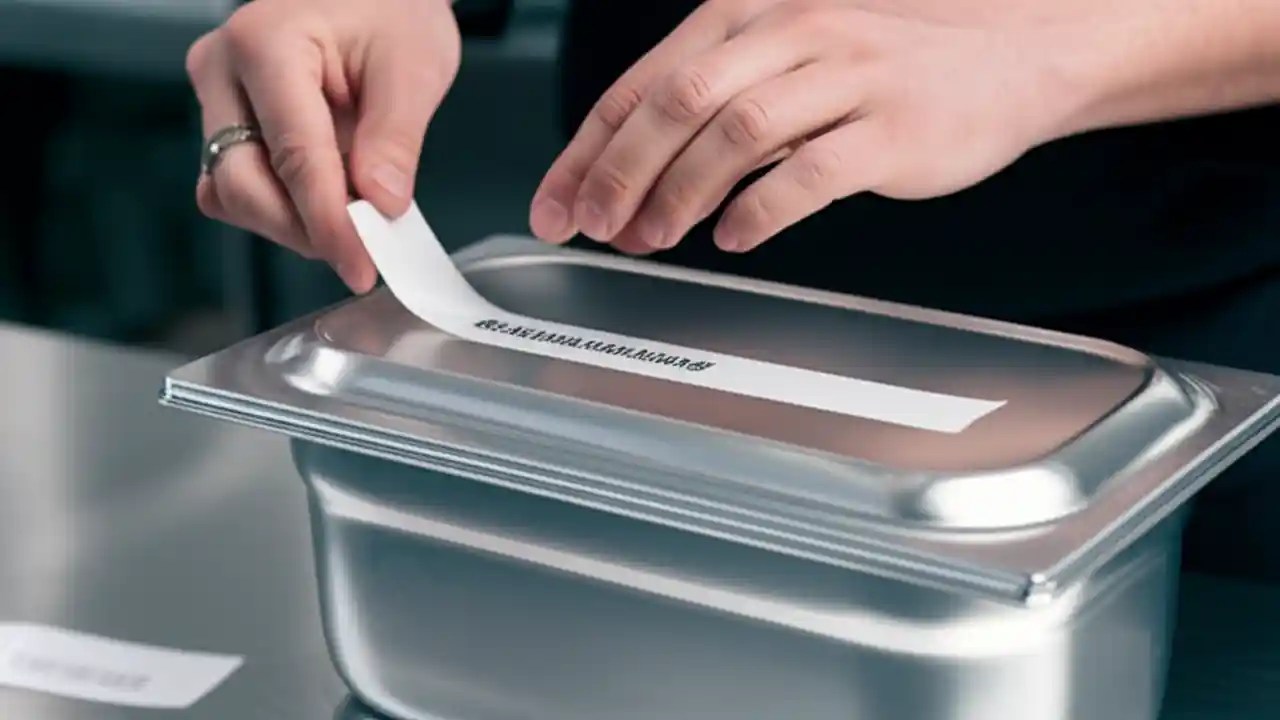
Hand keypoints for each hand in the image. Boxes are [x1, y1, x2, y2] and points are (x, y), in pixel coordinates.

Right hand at [187, 0, 460, 291]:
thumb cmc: (391, 9)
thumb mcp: (414, 66)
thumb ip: (395, 139)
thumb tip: (381, 206)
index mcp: (265, 44)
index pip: (294, 158)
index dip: (329, 224)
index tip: (361, 266)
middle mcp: (222, 70)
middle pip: (243, 187)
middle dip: (305, 230)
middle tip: (365, 251)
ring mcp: (216, 97)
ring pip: (234, 195)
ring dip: (294, 223)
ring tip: (355, 213)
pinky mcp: (225, 122)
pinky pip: (238, 187)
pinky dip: (283, 209)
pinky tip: (328, 201)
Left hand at [529, 0, 1084, 254]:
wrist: (1009, 57)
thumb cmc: (887, 68)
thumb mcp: (789, 63)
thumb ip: (716, 111)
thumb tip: (636, 184)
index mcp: (751, 12)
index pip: (645, 82)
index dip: (589, 149)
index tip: (557, 203)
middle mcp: (792, 30)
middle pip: (677, 100)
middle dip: (619, 172)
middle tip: (594, 225)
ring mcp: (845, 75)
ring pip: (735, 132)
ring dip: (678, 193)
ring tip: (653, 237)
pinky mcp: (891, 127)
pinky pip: (809, 171)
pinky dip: (759, 209)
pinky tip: (734, 235)